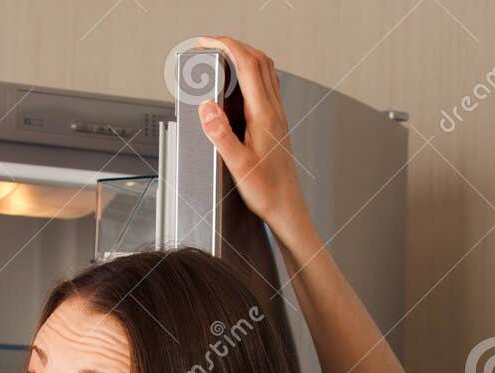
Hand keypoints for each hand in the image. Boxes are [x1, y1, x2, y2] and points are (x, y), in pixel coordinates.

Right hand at [195, 34, 314, 249]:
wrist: (287, 207)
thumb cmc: (267, 191)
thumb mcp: (239, 166)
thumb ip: (221, 135)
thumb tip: (207, 108)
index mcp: (264, 114)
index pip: (247, 65)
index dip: (226, 46)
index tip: (206, 42)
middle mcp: (274, 109)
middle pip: (258, 59)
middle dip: (233, 45)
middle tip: (209, 45)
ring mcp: (277, 114)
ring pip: (264, 69)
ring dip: (243, 56)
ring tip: (222, 58)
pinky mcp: (276, 122)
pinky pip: (266, 85)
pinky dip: (250, 73)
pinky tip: (239, 84)